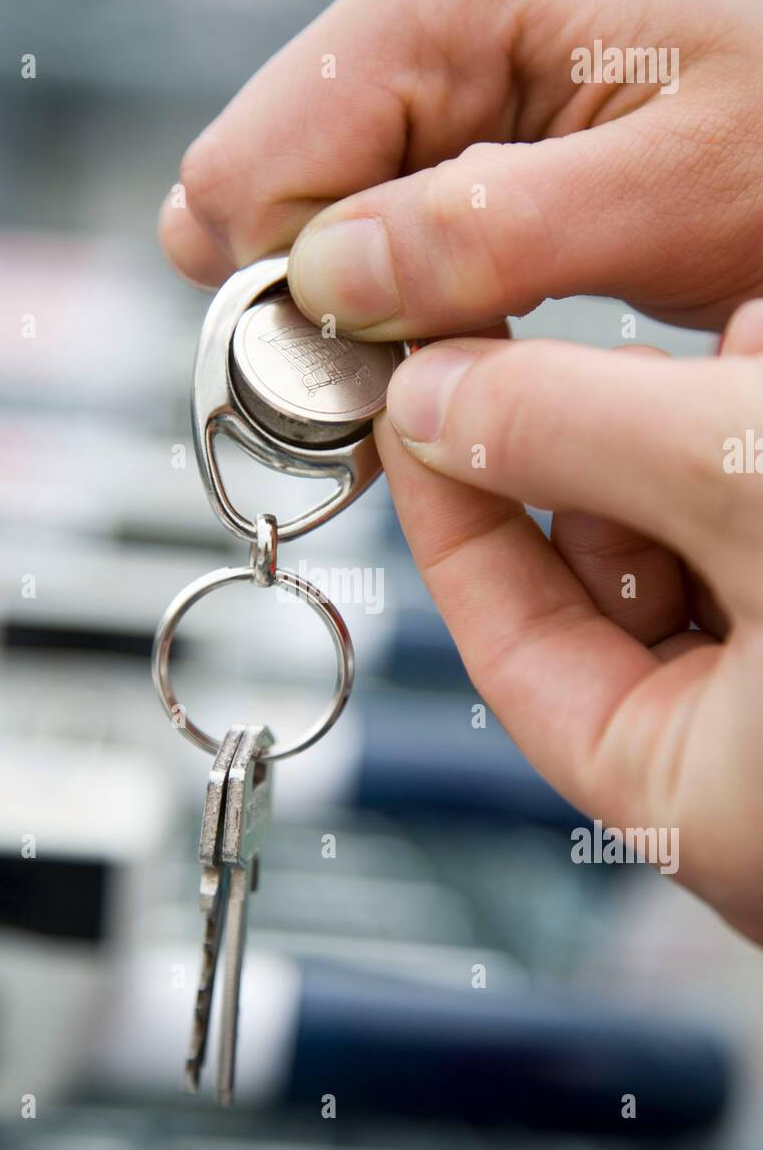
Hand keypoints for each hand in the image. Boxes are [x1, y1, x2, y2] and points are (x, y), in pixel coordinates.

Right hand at [161, 0, 762, 335]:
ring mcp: (433, 70)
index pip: (260, 160)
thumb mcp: (662, 198)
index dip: (286, 291)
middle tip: (397, 379)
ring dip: (351, 307)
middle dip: (311, 300)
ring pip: (305, 217)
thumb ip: (484, 233)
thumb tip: (322, 280)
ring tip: (437, 352)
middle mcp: (426, 13)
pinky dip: (386, 296)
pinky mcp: (450, 128)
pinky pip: (362, 226)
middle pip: (264, 187)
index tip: (351, 389)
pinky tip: (443, 326)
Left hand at [376, 303, 762, 942]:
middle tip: (586, 352)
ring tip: (733, 355)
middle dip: (603, 447)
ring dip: (705, 432)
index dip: (455, 509)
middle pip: (617, 575)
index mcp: (692, 797)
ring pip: (713, 539)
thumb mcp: (750, 496)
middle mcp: (752, 754)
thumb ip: (586, 437)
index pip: (515, 643)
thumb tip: (441, 394)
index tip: (420, 398)